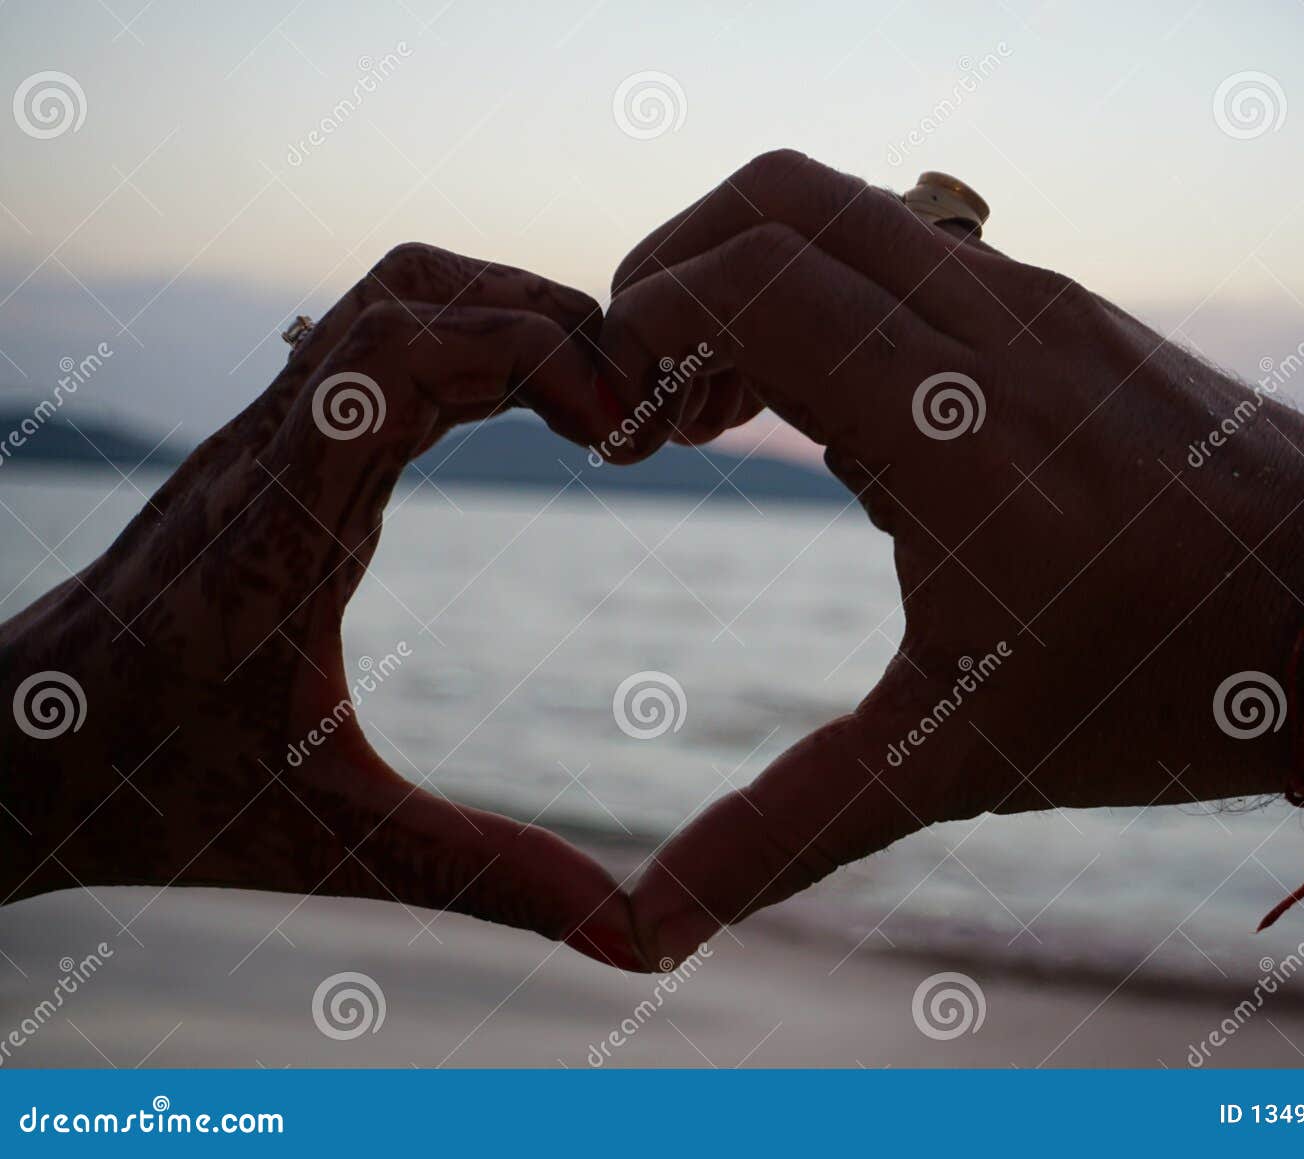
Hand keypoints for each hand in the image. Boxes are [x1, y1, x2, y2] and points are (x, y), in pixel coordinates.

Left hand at [0, 243, 641, 969]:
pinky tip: (520, 417)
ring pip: (392, 296)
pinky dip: (466, 346)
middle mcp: (274, 450)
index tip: (619, 436)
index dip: (534, 354)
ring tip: (591, 403)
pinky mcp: (273, 447)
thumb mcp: (342, 844)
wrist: (14, 755)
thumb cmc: (160, 795)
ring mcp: (267, 437)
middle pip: (415, 290)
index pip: (409, 349)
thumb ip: (492, 882)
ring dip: (504, 317)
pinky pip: (376, 342)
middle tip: (632, 411)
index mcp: (288, 521)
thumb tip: (634, 943)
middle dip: (544, 321)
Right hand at [600, 150, 1303, 961]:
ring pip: (846, 206)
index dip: (638, 338)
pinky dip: (835, 295)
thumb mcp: (952, 762)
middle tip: (657, 403)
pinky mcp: (1070, 306)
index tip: (621, 444)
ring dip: (756, 281)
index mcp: (947, 428)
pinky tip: (848, 423)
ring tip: (735, 412)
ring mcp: (1039, 300)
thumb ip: (783, 833)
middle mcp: (992, 328)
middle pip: (774, 200)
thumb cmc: (1165, 694)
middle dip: (672, 277)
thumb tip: (647, 930)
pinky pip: (915, 249)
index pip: (741, 285)